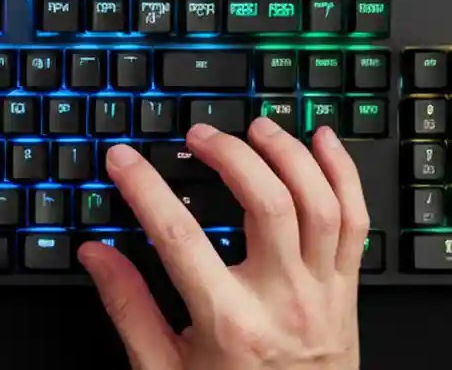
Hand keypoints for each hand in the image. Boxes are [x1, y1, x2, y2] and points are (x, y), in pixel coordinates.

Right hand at [79, 120, 368, 369]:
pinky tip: (322, 142)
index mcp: (229, 324)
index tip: (123, 160)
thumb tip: (96, 256)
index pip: (178, 237)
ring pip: (318, 202)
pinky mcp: (346, 290)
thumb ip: (130, 308)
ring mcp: (321, 293)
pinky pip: (356, 220)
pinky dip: (343, 173)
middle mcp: (281, 301)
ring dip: (288, 154)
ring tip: (257, 127)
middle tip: (199, 135)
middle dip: (230, 155)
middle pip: (266, 203)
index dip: (144, 188)